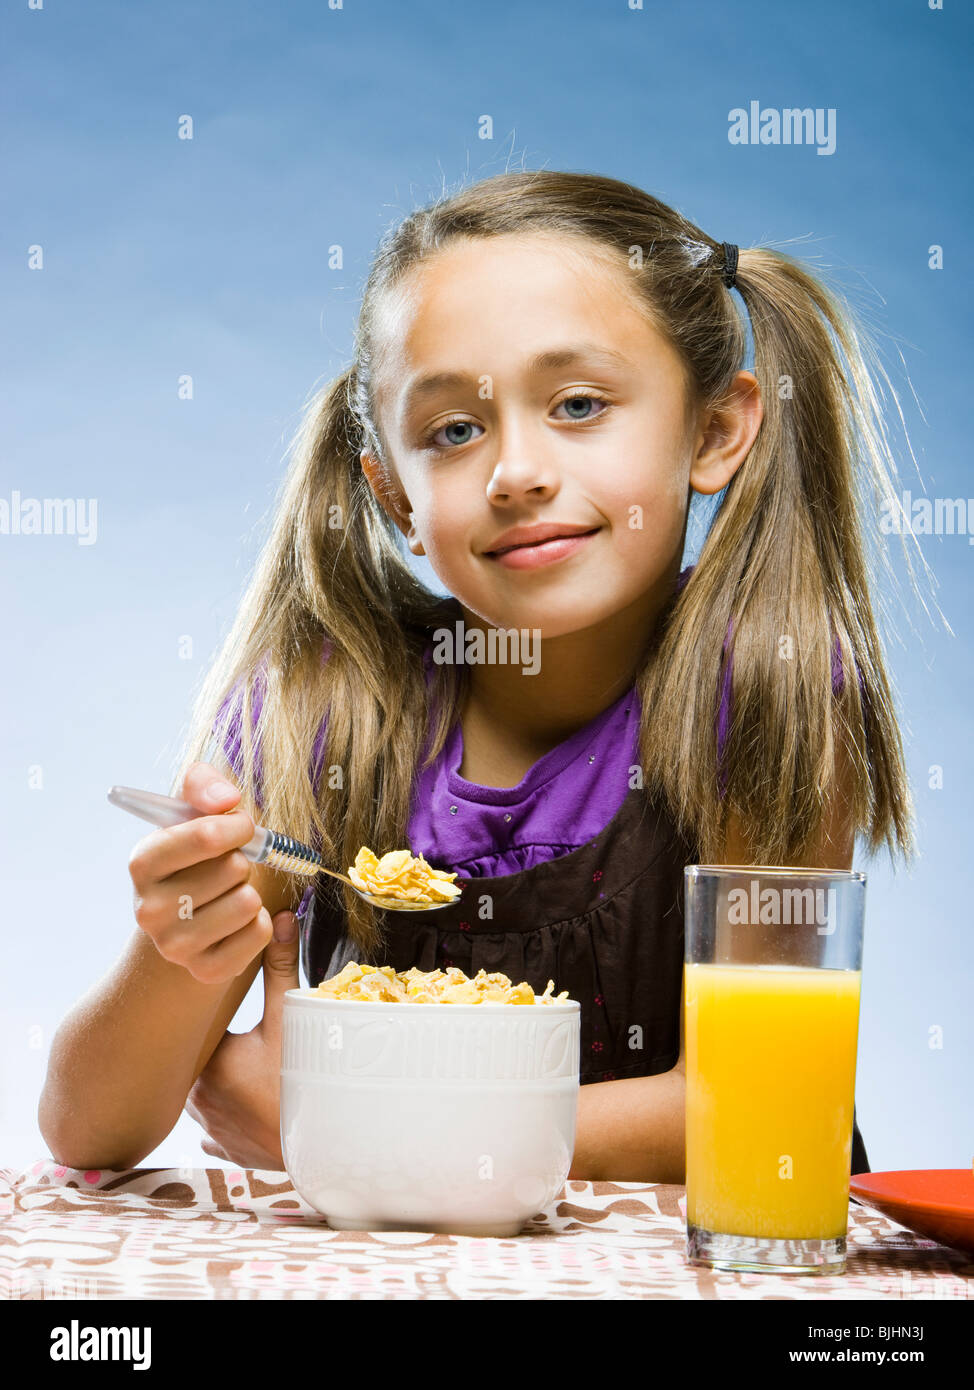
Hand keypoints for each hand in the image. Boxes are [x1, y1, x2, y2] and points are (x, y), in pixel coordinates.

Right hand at [129, 760, 273, 984]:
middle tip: (227, 870)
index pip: (207, 835)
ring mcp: (173, 945)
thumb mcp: (193, 811)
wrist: (188, 917)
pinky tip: (239, 922)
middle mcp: (149, 909)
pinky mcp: (204, 970)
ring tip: (230, 895)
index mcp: (142, 862)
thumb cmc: (197, 853)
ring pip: (247, 902)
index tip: (241, 827)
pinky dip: (261, 924)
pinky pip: (259, 934)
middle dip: (242, 862)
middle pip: (234, 868)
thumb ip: (203, 785)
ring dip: (251, 893)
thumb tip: (226, 800)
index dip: (237, 826)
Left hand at [184, 909, 299, 1169]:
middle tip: (251, 1043)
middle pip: (205, 1059)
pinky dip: (228, 1118)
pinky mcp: (222, 1150)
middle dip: (224, 1050)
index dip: (223, 1017)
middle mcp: (198, 1097)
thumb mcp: (292, 1019)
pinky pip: (214, 1128)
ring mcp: (208, 1127)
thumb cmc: (306, 1079)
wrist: (325, 1144)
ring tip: (252, 1074)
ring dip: (223, 1084)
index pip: (204, 1027)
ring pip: (205, 1093)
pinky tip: (247, 1108)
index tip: (239, 1011)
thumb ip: (281, 968)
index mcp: (209, 1060)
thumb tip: (282, 917)